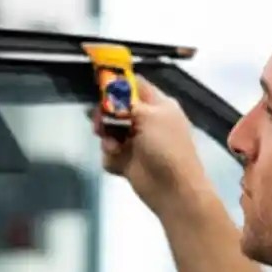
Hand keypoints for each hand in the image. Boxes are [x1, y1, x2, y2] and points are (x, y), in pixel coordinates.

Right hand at [93, 76, 205, 211]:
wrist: (173, 188)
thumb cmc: (166, 147)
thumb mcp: (150, 116)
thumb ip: (127, 103)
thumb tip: (113, 91)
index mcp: (158, 105)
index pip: (135, 85)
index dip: (117, 83)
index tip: (98, 85)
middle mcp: (146, 121)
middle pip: (116, 108)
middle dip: (105, 115)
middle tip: (99, 123)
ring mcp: (136, 141)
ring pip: (109, 131)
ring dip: (107, 138)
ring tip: (113, 147)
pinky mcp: (127, 160)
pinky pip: (109, 152)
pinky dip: (111, 157)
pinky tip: (118, 162)